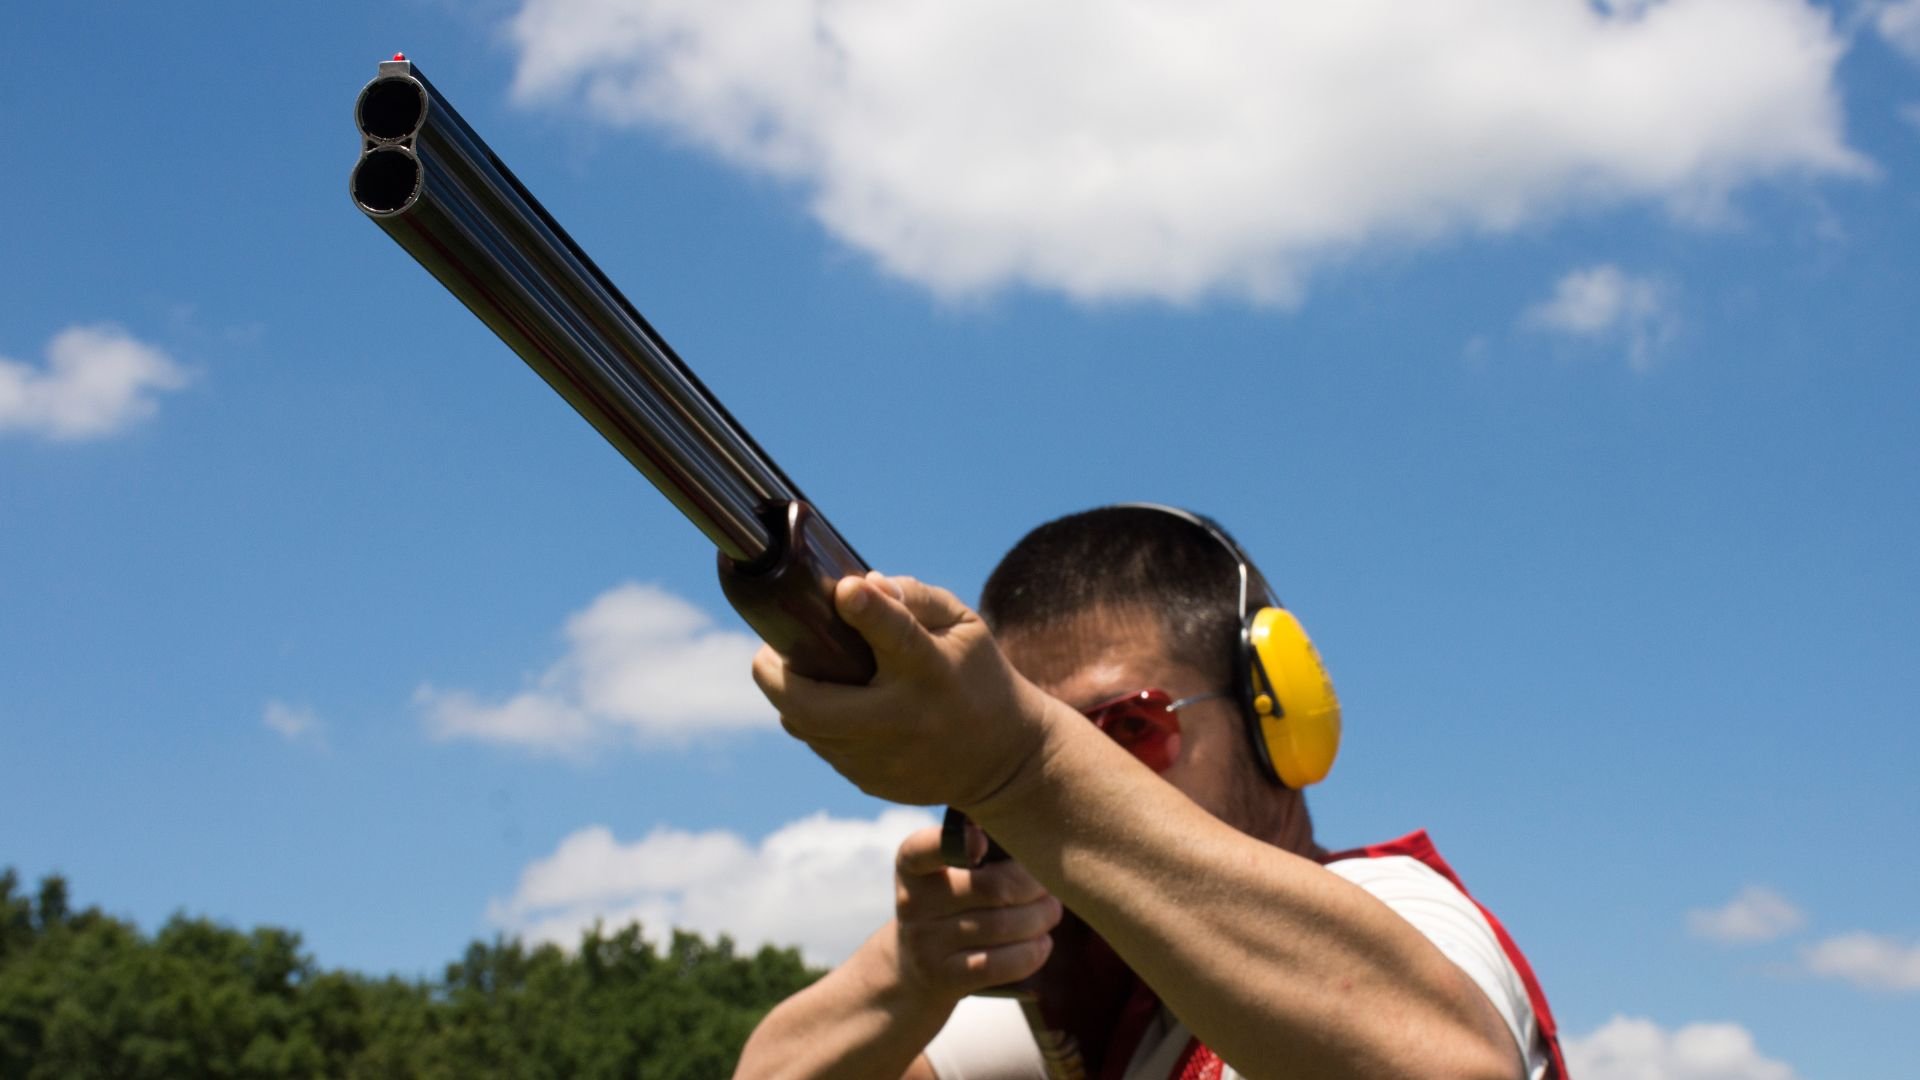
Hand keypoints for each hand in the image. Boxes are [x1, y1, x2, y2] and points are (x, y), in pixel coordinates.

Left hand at [752, 571, 1060, 809]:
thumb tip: (863, 583)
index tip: (846, 590)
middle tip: (766, 653)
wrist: (1003, 761)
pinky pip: (823, 748)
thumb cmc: (976, 678)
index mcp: (931, 671)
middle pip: (814, 706)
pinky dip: (815, 723)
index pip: (896, 638)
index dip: (868, 612)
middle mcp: (903, 719)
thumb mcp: (965, 628)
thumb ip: (916, 599)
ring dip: (791, 697)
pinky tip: (830, 705)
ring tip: (799, 673)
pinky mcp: (871, 783)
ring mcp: (883, 759)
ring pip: (806, 727)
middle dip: (774, 676)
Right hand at [890, 825, 1061, 1002]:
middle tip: (1050, 886)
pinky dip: (1029, 953)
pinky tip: (1042, 943)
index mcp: (912, 865)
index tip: (983, 841)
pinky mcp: (942, 978)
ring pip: (1001, 926)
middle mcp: (912, 902)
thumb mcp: (944, 874)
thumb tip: (1029, 838)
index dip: (958, 841)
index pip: (928, 847)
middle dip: (1033, 886)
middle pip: (992, 888)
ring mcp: (925, 943)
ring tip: (1051, 911)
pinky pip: (997, 965)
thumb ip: (976, 850)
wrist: (912, 969)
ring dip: (1039, 918)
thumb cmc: (947, 906)